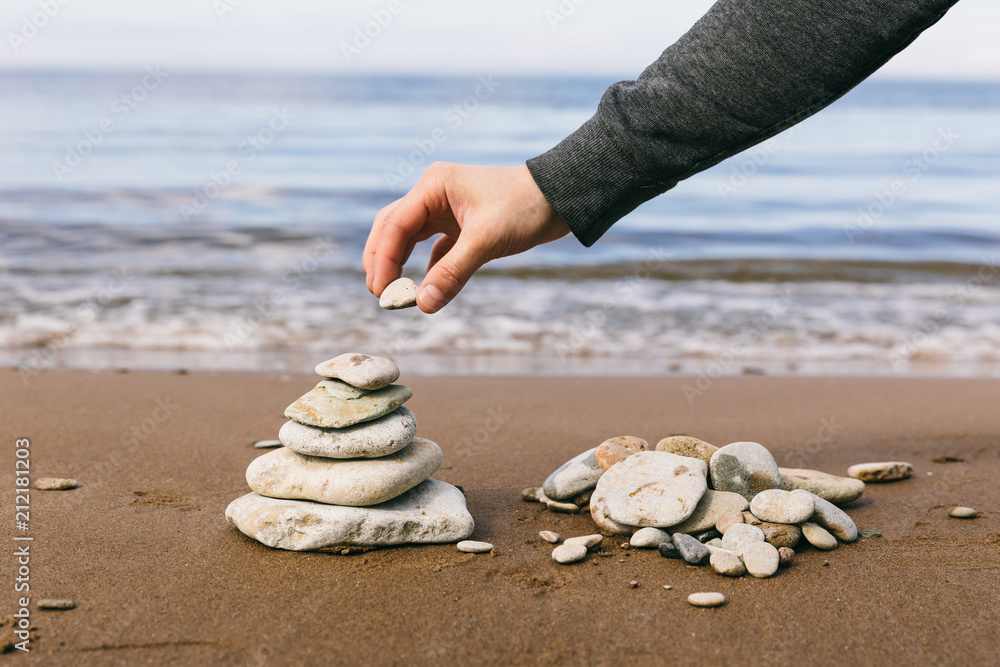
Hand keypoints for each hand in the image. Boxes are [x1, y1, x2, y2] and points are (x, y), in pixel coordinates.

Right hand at [363, 162, 569, 312]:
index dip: (383, 260)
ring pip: (410, 237)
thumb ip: (452, 273)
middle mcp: (434, 193)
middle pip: (393, 228)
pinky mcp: (463, 223)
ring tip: (392, 293)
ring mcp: (447, 207)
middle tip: (377, 294)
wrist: (562, 197)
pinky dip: (426, 267)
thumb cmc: (525, 208)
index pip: (395, 225)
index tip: (381, 293)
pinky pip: (434, 247)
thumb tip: (423, 305)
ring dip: (400, 263)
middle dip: (382, 260)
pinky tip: (425, 288)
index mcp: (433, 186)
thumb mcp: (486, 241)